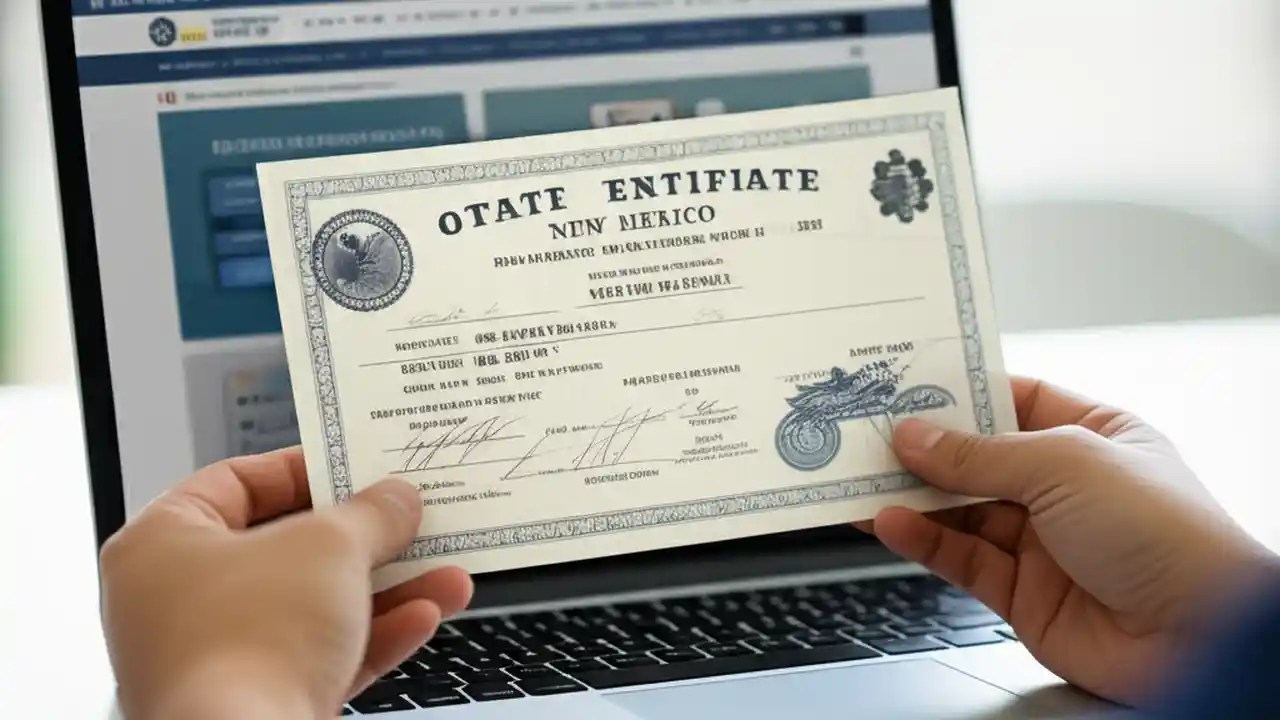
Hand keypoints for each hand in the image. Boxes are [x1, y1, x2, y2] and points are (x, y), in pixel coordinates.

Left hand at [99, 447, 472, 719]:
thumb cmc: (250, 639)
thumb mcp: (330, 546)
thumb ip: (371, 514)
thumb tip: (396, 500)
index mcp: (161, 545)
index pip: (236, 482)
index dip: (305, 468)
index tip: (356, 467)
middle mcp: (177, 602)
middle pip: (287, 547)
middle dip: (363, 536)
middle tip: (407, 517)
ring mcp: (216, 658)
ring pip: (314, 606)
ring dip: (386, 587)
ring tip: (443, 569)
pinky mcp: (254, 703)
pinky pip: (321, 656)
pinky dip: (373, 635)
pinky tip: (425, 615)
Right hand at [865, 377, 1272, 705]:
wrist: (1198, 637)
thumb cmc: (1163, 532)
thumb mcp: (1065, 464)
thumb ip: (979, 454)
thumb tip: (914, 436)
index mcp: (1094, 436)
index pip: (1014, 401)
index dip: (960, 393)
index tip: (904, 385)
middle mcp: (1066, 487)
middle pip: (977, 458)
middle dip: (923, 448)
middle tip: (865, 433)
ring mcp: (1043, 542)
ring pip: (960, 511)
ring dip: (911, 496)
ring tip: (861, 480)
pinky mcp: (1022, 594)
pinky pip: (960, 559)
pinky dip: (921, 540)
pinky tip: (889, 522)